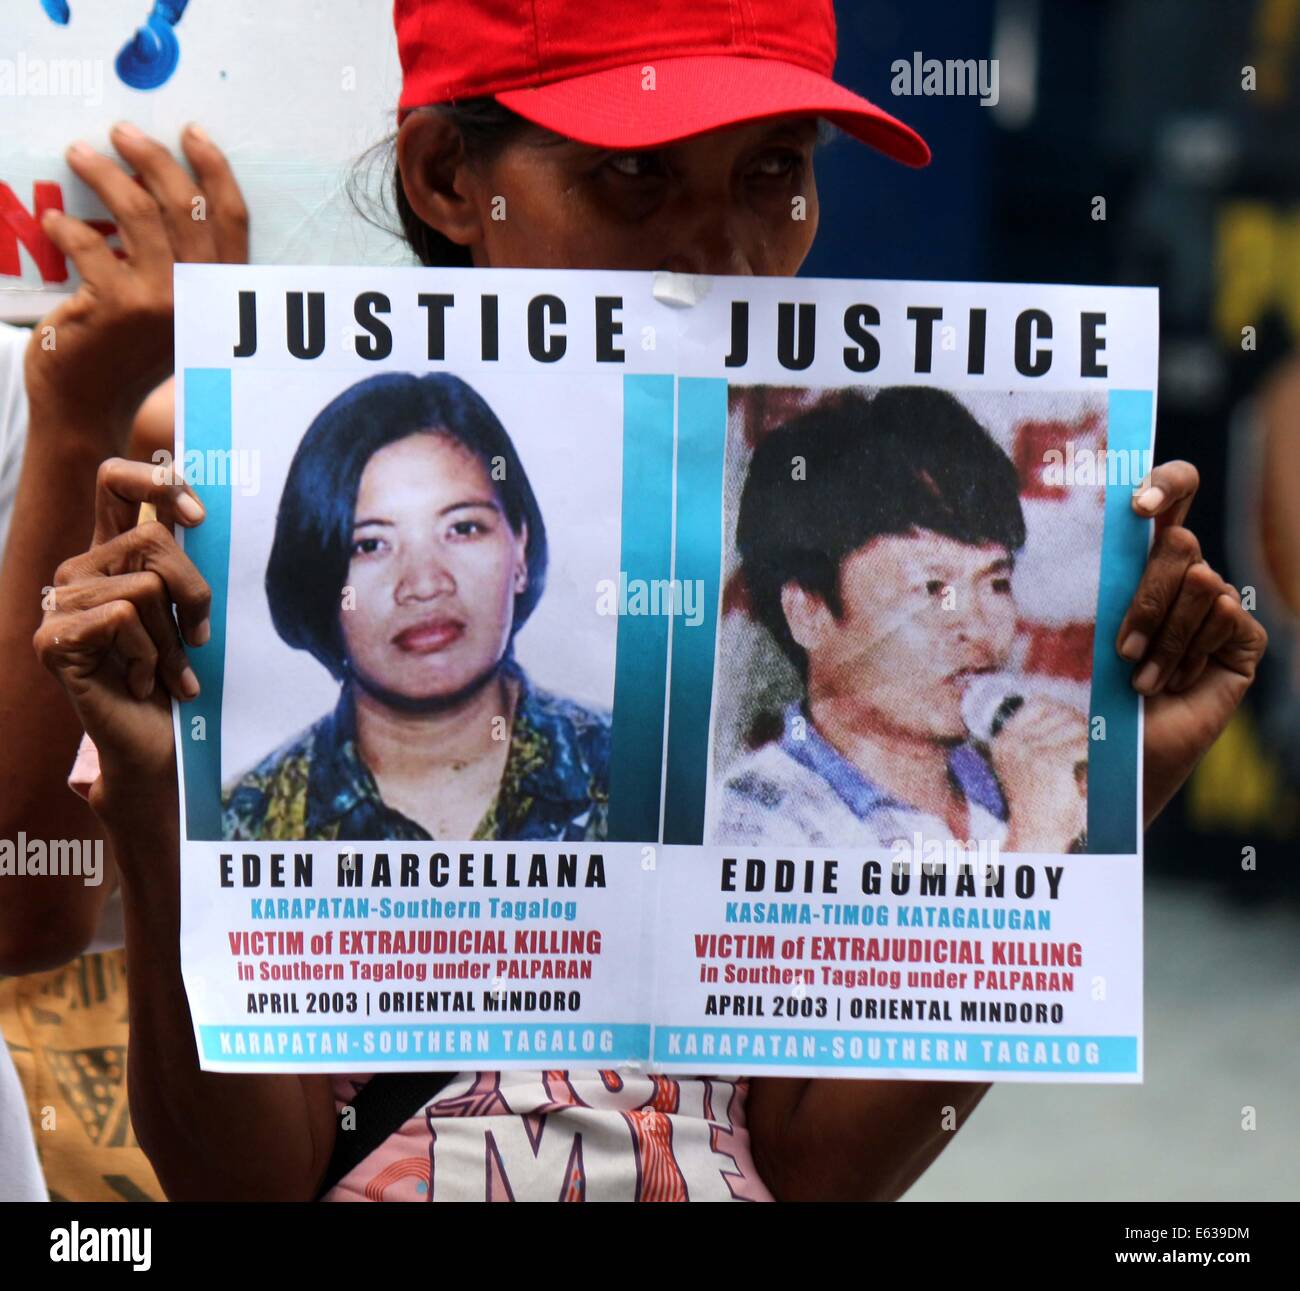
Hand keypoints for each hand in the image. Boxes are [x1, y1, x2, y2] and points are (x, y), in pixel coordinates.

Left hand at [24, 122, 248, 446]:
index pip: (232, 220)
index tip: (190, 132)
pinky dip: (66, 226)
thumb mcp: (169, 308)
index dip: (214, 169)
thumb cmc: (126, 352)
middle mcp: (200, 296)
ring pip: (137, 211)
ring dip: (103, 172)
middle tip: (121, 132)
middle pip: (186, 205)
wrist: (90, 405)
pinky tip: (53, 221)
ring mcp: (160, 302)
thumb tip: (155, 188)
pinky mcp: (116, 307)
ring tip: (78, 154)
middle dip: (152, 157)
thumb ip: (177, 263)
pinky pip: (89, 243)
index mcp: (220, 294)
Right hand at [34, 459, 209, 819]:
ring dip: (173, 639)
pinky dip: (149, 656)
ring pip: (145, 586)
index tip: (199, 516)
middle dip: (193, 593)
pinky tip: (143, 682)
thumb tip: (200, 514)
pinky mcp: (52, 637)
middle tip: (197, 639)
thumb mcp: (193, 610)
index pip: (116, 482)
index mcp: (113, 554)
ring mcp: (60, 603)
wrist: (160, 743)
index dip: (156, 480)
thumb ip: (188, 562)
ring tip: (170, 672)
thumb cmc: (181, 675)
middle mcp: (81, 570)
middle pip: (153, 539)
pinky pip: (123, 618)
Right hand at [989, 697, 1088, 851]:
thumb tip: (1079, 711)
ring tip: (1083, 770)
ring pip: (1077, 726)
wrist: (1039, 840)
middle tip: (1083, 759)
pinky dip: (1094, 757)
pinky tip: (1088, 775)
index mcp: (1003, 741)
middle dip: (1080, 731)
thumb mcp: (1034, 766)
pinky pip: (1085, 745)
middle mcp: (1011, 742)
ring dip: (1088, 745)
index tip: (1073, 736)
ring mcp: (1028, 751)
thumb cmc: (1042, 805)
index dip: (1063, 714)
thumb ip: (1045, 738)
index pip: (1040, 703)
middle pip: (1062, 713)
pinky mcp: (1048, 762)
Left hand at [1116, 461, 1267, 823]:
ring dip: (1165, 639)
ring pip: (1204, 582)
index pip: (1174, 490)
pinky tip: (1174, 683)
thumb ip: (1104, 575)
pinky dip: (1191, 654)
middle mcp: (1186, 575)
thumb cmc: (1088, 687)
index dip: (1166, 483)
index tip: (1137, 507)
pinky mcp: (1243, 639)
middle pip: (1181, 542)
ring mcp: (1219, 605)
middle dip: (1147, 598)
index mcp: (1143, 558)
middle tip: (1122, 649)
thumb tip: (1113, 520)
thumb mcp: (1086, 625)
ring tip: (1143, 679)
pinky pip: (1228, 617)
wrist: (1116, 753)